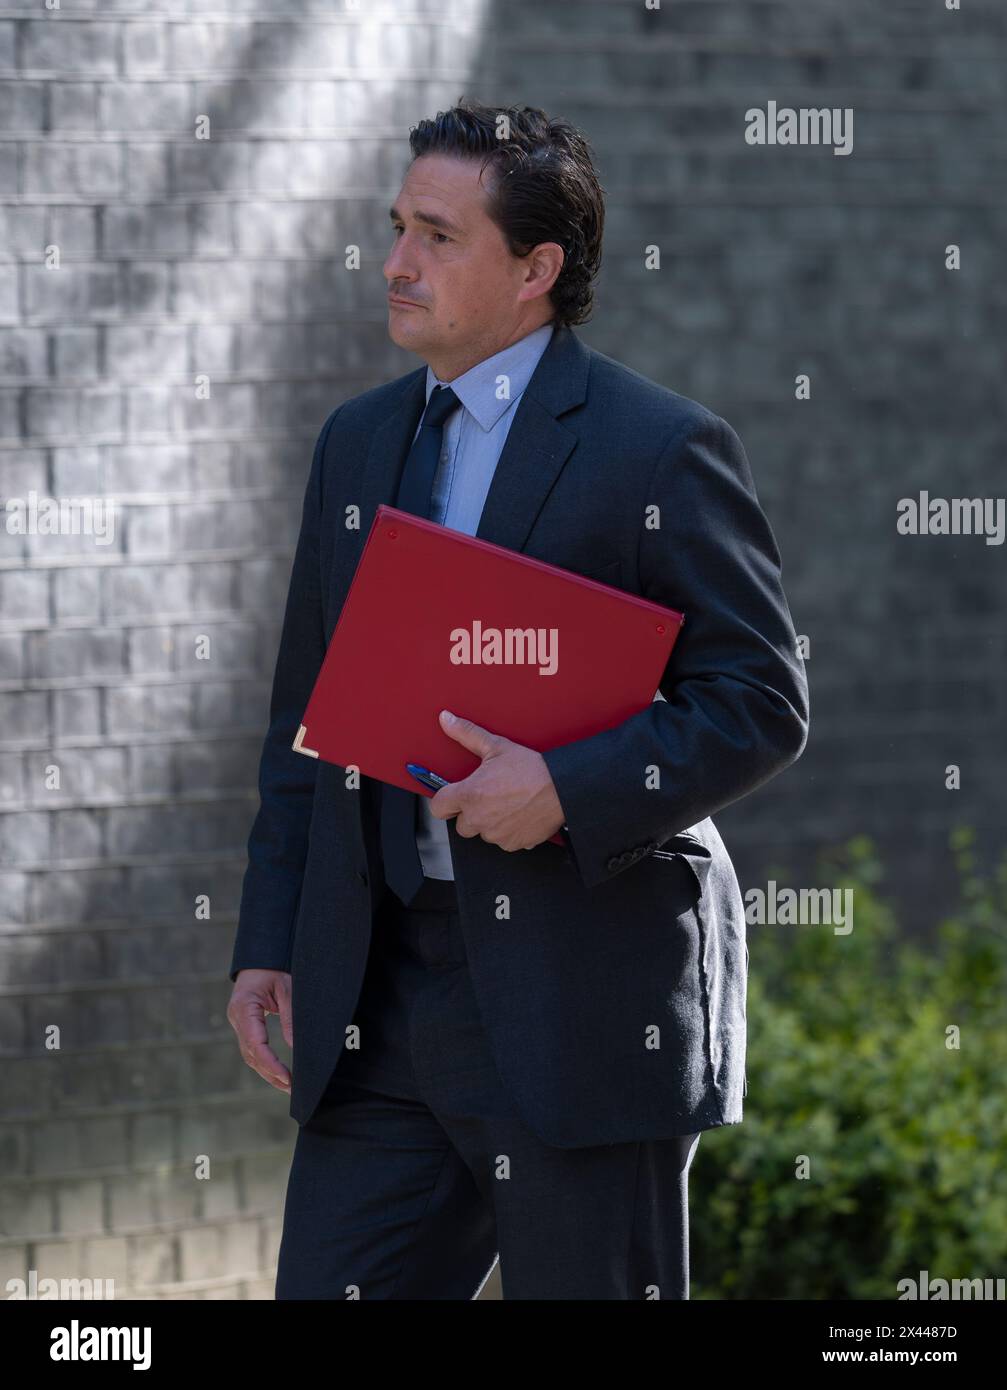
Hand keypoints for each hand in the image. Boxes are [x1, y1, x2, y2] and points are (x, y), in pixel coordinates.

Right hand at [227, 969, 292, 1092]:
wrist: (261, 958)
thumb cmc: (275, 970)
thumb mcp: (287, 989)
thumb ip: (290, 1018)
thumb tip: (297, 1048)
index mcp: (244, 1006)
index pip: (255, 1042)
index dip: (270, 1063)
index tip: (286, 1077)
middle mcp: (236, 1017)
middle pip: (250, 1054)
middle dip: (270, 1073)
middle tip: (292, 1088)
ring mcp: (237, 1022)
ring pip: (249, 1055)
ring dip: (267, 1072)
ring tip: (287, 1086)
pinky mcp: (243, 1026)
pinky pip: (252, 1049)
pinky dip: (264, 1062)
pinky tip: (278, 1073)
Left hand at [428, 709, 565, 851]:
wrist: (561, 788)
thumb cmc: (531, 768)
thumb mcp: (496, 746)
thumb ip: (466, 734)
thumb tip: (446, 719)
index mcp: (469, 795)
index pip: (438, 807)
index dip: (445, 801)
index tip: (452, 797)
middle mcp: (479, 818)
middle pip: (461, 825)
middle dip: (470, 813)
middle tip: (488, 798)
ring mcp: (496, 834)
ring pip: (483, 833)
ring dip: (490, 823)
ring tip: (507, 804)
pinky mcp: (512, 844)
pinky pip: (503, 841)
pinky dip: (508, 831)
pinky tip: (518, 815)